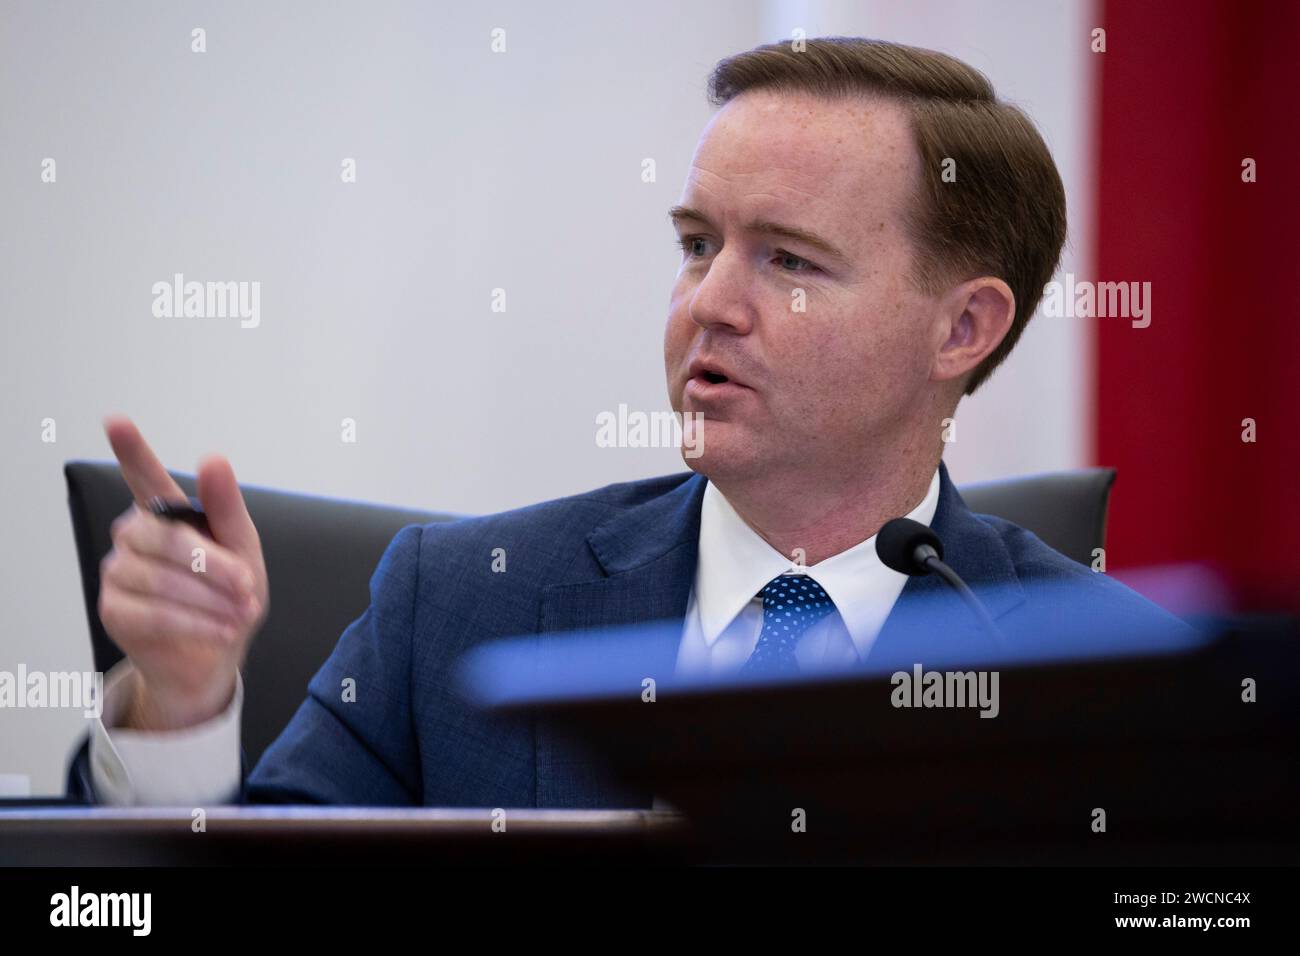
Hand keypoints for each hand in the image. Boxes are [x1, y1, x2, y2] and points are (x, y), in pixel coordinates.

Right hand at [97, 415, 268, 729]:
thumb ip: (227, 507)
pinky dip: (195, 622)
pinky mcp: (114, 610)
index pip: (144, 477)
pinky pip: (154, 612)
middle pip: (166, 538)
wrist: (218, 653)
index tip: (116, 421)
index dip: (132, 451)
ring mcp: (118, 572)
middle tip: (248, 588)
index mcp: (166, 513)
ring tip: (240, 614)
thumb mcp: (243, 550)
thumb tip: (212, 459)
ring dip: (210, 600)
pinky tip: (221, 630)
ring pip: (161, 579)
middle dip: (214, 565)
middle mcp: (134, 536)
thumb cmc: (229, 594)